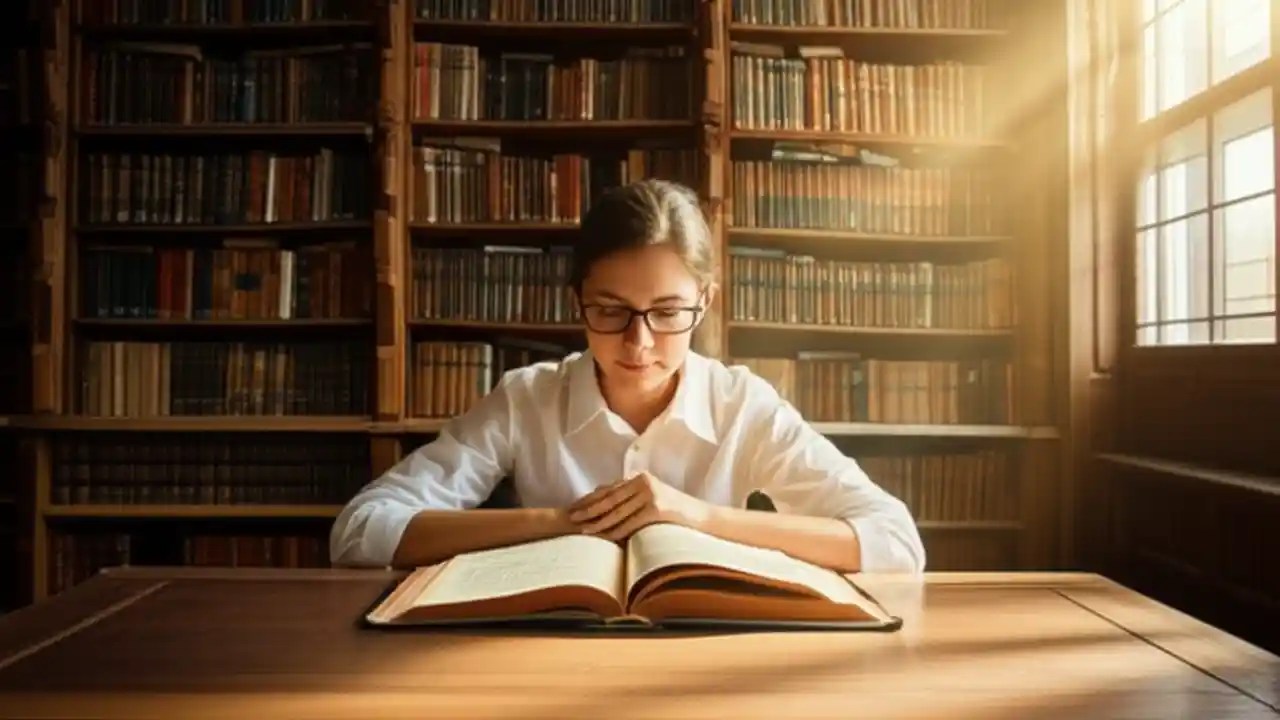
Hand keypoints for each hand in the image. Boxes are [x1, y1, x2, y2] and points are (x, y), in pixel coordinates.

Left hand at [567, 472, 709, 541]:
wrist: (702, 518)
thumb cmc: (675, 513)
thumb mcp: (652, 500)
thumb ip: (631, 499)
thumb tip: (606, 503)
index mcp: (640, 478)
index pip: (609, 489)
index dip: (590, 499)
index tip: (574, 507)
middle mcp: (643, 482)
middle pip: (609, 498)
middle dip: (588, 509)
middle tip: (571, 517)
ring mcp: (650, 494)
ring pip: (617, 511)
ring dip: (598, 522)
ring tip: (582, 529)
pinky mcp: (657, 508)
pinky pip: (631, 522)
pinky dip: (616, 531)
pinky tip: (605, 538)